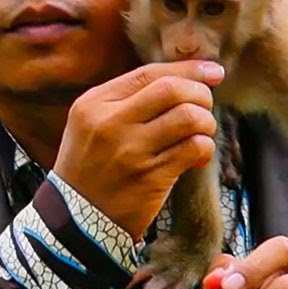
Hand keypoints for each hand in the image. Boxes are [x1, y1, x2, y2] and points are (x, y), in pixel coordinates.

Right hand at [54, 60, 224, 238]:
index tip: (211, 71)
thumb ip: (126, 99)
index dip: (187, 69)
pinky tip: (199, 153)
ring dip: (206, 121)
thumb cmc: (89, 166)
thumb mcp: (90, 123)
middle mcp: (111, 123)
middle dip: (200, 92)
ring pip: (189, 117)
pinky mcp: (151, 178)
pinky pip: (194, 149)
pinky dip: (205, 147)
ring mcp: (132, 151)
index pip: (150, 73)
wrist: (76, 219)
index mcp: (94, 103)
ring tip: (202, 130)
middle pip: (172, 89)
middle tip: (205, 104)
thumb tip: (183, 77)